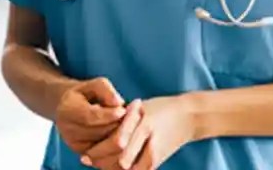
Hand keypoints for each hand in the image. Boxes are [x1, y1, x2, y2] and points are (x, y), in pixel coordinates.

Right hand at [53, 77, 128, 157]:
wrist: (71, 109)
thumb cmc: (86, 94)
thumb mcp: (93, 85)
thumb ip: (105, 89)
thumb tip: (119, 103)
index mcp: (67, 110)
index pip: (90, 117)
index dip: (110, 114)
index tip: (124, 108)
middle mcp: (68, 130)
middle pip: (101, 133)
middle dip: (121, 125)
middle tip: (134, 116)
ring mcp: (76, 146)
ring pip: (108, 146)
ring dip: (124, 135)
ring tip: (131, 124)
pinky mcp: (86, 155)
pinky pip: (109, 155)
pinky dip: (121, 146)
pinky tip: (126, 134)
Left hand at [82, 95, 197, 169]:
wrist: (187, 117)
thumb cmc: (157, 109)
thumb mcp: (137, 108)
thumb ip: (119, 120)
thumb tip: (93, 130)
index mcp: (141, 119)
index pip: (117, 140)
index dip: (99, 149)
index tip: (85, 152)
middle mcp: (148, 135)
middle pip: (121, 157)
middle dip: (101, 161)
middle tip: (86, 160)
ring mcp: (156, 149)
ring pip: (129, 168)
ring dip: (110, 168)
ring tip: (97, 164)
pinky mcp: (159, 160)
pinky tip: (113, 168)